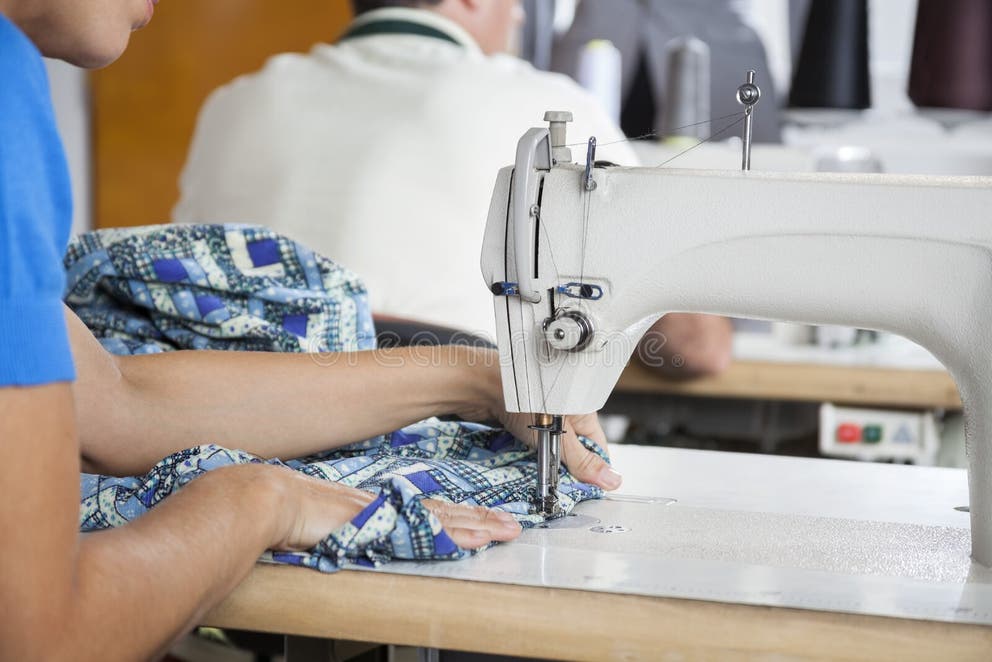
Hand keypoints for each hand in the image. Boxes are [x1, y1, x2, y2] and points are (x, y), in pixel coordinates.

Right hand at [264, 466, 520, 550]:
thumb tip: (352, 534)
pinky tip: (470, 540)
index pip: (428, 513)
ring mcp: (385, 513)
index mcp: (378, 506)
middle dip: (480, 519)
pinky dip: (448, 536)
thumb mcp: (328, 522)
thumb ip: (348, 528)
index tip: (485, 520)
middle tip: (511, 525)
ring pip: (441, 521)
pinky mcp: (380, 523)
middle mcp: (387, 506)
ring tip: (504, 531)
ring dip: (475, 526)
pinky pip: (421, 532)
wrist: (269, 498)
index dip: (459, 517)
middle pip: (443, 513)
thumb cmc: (288, 511)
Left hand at [450, 348, 621, 490]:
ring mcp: (546, 414)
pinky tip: (525, 457)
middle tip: (557, 481)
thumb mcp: (557, 435)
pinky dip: (532, 452)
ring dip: (548, 461)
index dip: (593, 471)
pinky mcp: (526, 418)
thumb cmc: (521, 399)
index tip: (584, 490)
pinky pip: (536, 442)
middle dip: (568, 468)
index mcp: (584, 410)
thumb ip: (583, 460)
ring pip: (555, 447)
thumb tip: (611, 481)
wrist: (479, 385)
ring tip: (538, 467)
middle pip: (576, 450)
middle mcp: (568, 410)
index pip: (598, 449)